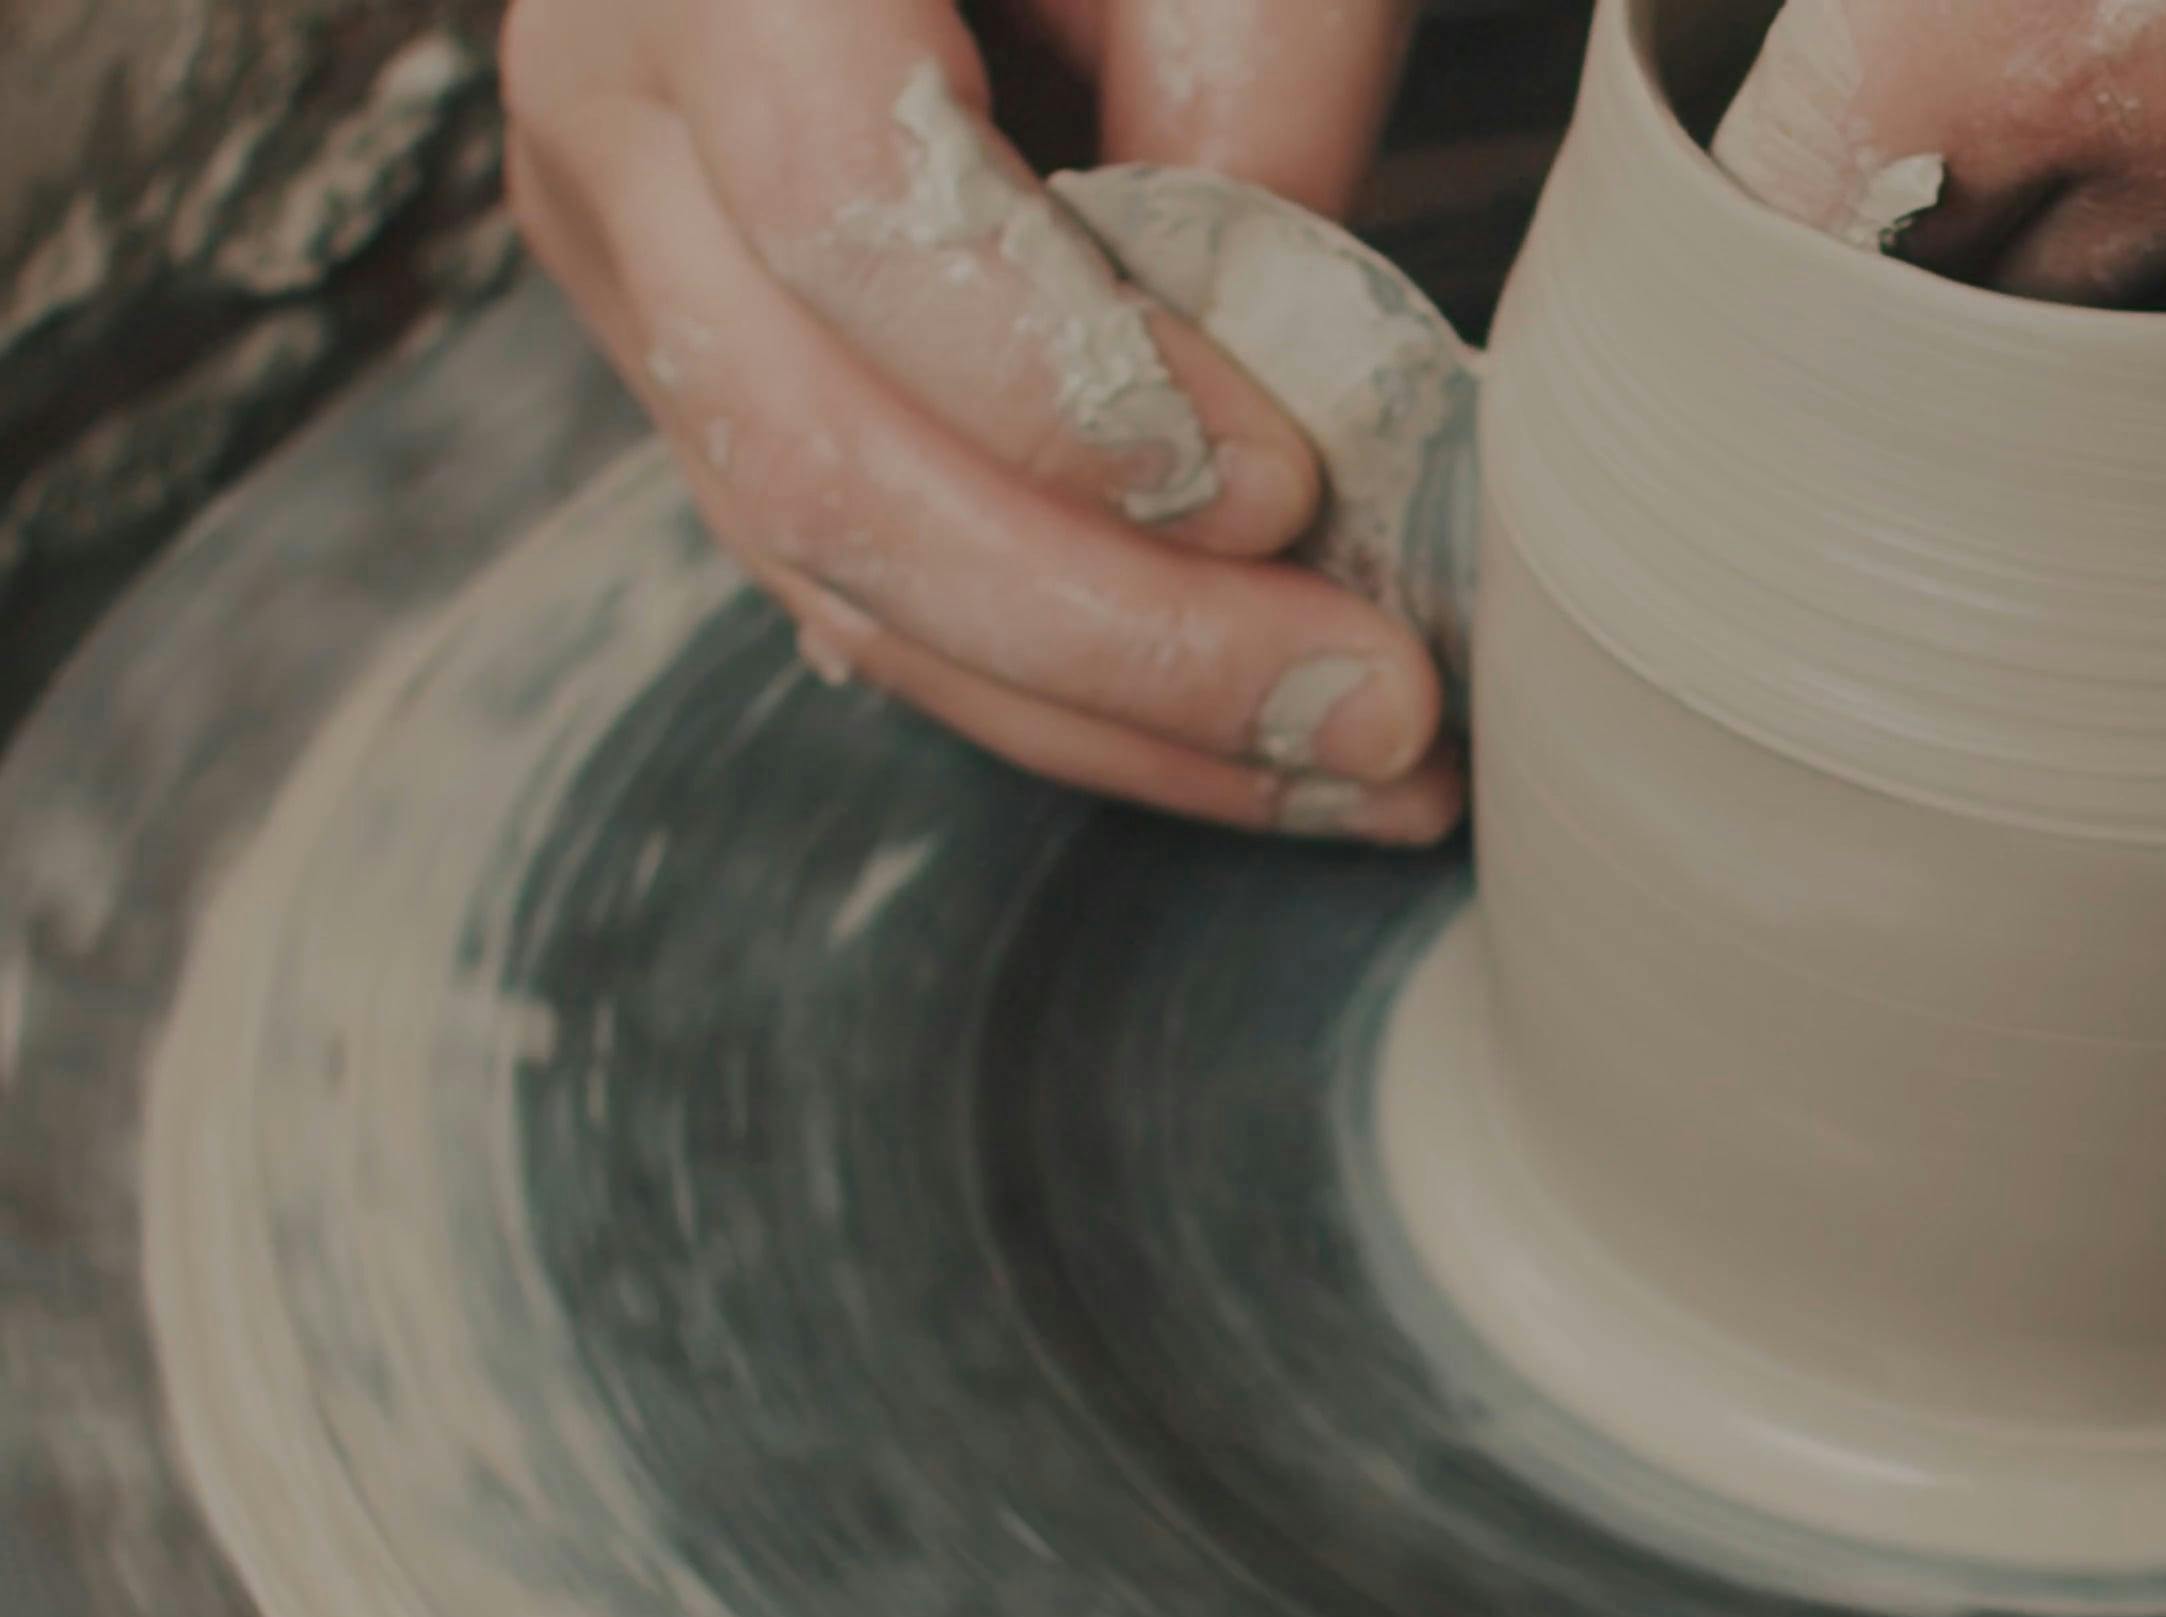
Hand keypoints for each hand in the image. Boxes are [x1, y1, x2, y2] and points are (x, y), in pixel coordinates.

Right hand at [504, 0, 1462, 841]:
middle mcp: (614, 119)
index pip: (853, 219)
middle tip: (1373, 705)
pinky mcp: (701, 387)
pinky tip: (1259, 747)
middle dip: (1120, 633)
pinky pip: (860, 595)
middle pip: (819, 456)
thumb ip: (1246, 125)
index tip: (1289, 483)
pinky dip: (1070, 695)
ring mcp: (634, 275)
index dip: (1074, 392)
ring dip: (1118, 716)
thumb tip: (1301, 439)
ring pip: (835, 578)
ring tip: (1361, 771)